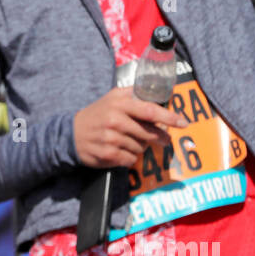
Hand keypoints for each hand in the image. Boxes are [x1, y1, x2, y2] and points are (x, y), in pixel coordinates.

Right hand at [73, 86, 187, 168]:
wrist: (71, 133)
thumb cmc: (97, 114)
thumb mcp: (113, 98)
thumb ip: (135, 95)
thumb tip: (160, 97)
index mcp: (118, 103)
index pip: (149, 110)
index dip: (169, 117)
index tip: (183, 122)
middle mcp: (114, 120)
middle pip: (149, 133)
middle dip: (159, 137)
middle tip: (163, 140)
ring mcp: (110, 138)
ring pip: (141, 148)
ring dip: (140, 147)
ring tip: (129, 141)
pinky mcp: (108, 154)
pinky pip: (130, 159)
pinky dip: (129, 157)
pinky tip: (120, 150)